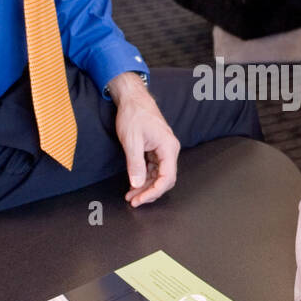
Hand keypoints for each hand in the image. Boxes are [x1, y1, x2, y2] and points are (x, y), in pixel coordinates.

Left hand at [108, 72, 179, 206]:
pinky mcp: (156, 151)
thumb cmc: (134, 114)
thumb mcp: (131, 140)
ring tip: (131, 195)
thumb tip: (136, 184)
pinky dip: (144, 178)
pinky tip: (134, 184)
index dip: (154, 192)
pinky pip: (153, 169)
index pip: (167, 177)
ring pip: (158, 176)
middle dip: (149, 192)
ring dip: (145, 187)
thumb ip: (135, 164)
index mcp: (168, 147)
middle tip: (134, 201)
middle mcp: (169, 150)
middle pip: (164, 179)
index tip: (140, 199)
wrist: (132, 99)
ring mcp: (163, 151)